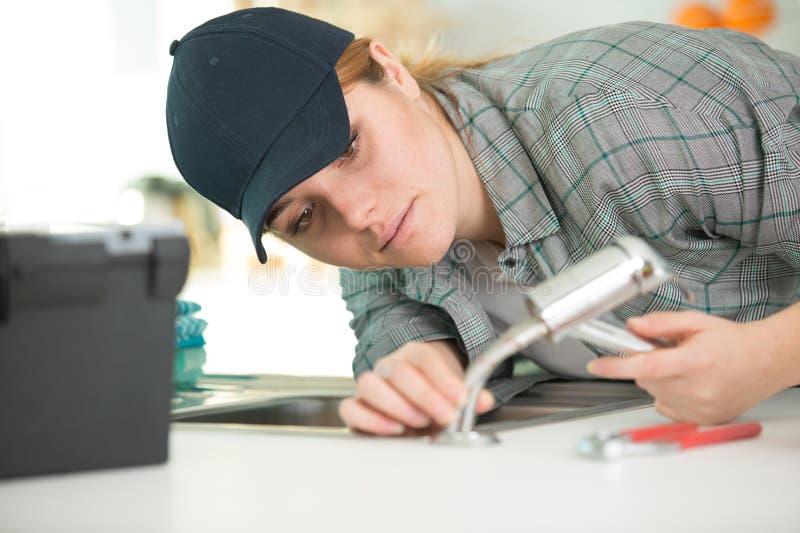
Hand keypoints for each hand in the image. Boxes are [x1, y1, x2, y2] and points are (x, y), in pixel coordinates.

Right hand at [338, 340, 494, 434]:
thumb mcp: (455, 395)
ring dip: (397, 405)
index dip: (443, 379)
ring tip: (420, 423)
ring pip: (369, 384)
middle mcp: (389, 366)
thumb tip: (484, 400)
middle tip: (447, 416)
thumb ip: (471, 398)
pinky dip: (369, 420)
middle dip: (425, 396)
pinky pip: (349, 408)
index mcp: (415, 356)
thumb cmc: (435, 396)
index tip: (460, 399)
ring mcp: (371, 385)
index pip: (424, 358)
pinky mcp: (356, 407)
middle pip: (399, 371)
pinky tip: (394, 430)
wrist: (415, 400)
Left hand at [586, 311, 794, 424]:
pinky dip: (668, 394)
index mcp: (693, 361)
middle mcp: (696, 388)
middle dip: (646, 363)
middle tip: (668, 353)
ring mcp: (698, 408)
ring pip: (653, 392)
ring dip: (658, 379)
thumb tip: (631, 326)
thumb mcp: (696, 322)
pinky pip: (665, 406)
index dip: (616, 366)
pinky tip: (688, 383)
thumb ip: (660, 323)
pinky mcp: (700, 419)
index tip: (595, 366)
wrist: (764, 362)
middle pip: (645, 378)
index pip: (645, 365)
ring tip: (684, 367)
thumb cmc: (732, 342)